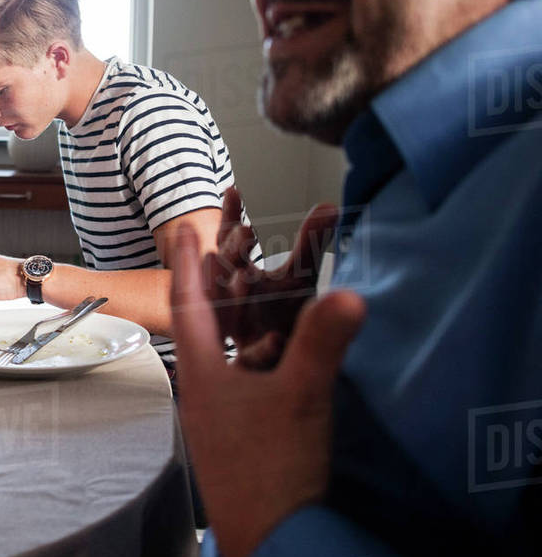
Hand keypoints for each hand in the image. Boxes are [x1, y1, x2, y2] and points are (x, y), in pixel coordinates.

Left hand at [170, 230, 363, 556]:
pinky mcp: (240, 435)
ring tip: (253, 290)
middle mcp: (204, 389)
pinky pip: (244, 379)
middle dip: (219, 286)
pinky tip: (280, 353)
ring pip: (227, 353)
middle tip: (226, 251)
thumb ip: (321, 343)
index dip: (192, 266)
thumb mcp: (300, 399)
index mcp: (202, 374)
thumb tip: (347, 294)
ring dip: (241, 320)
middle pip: (207, 325)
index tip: (187, 233)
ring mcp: (220, 414)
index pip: (190, 305)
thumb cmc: (270, 476)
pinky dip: (259, 356)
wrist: (273, 543)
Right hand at [207, 187, 338, 367]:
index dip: (231, 217)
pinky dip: (263, 350)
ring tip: (247, 276)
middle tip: (246, 232)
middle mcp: (232, 300)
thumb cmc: (286, 313)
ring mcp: (239, 332)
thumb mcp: (299, 274)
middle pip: (226, 273)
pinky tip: (275, 341)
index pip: (229, 242)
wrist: (288, 365)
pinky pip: (255, 358)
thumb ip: (310, 241)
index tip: (234, 191)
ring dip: (236, 294)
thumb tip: (330, 205)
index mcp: (239, 275)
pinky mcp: (253, 365)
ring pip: (229, 313)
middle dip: (234, 252)